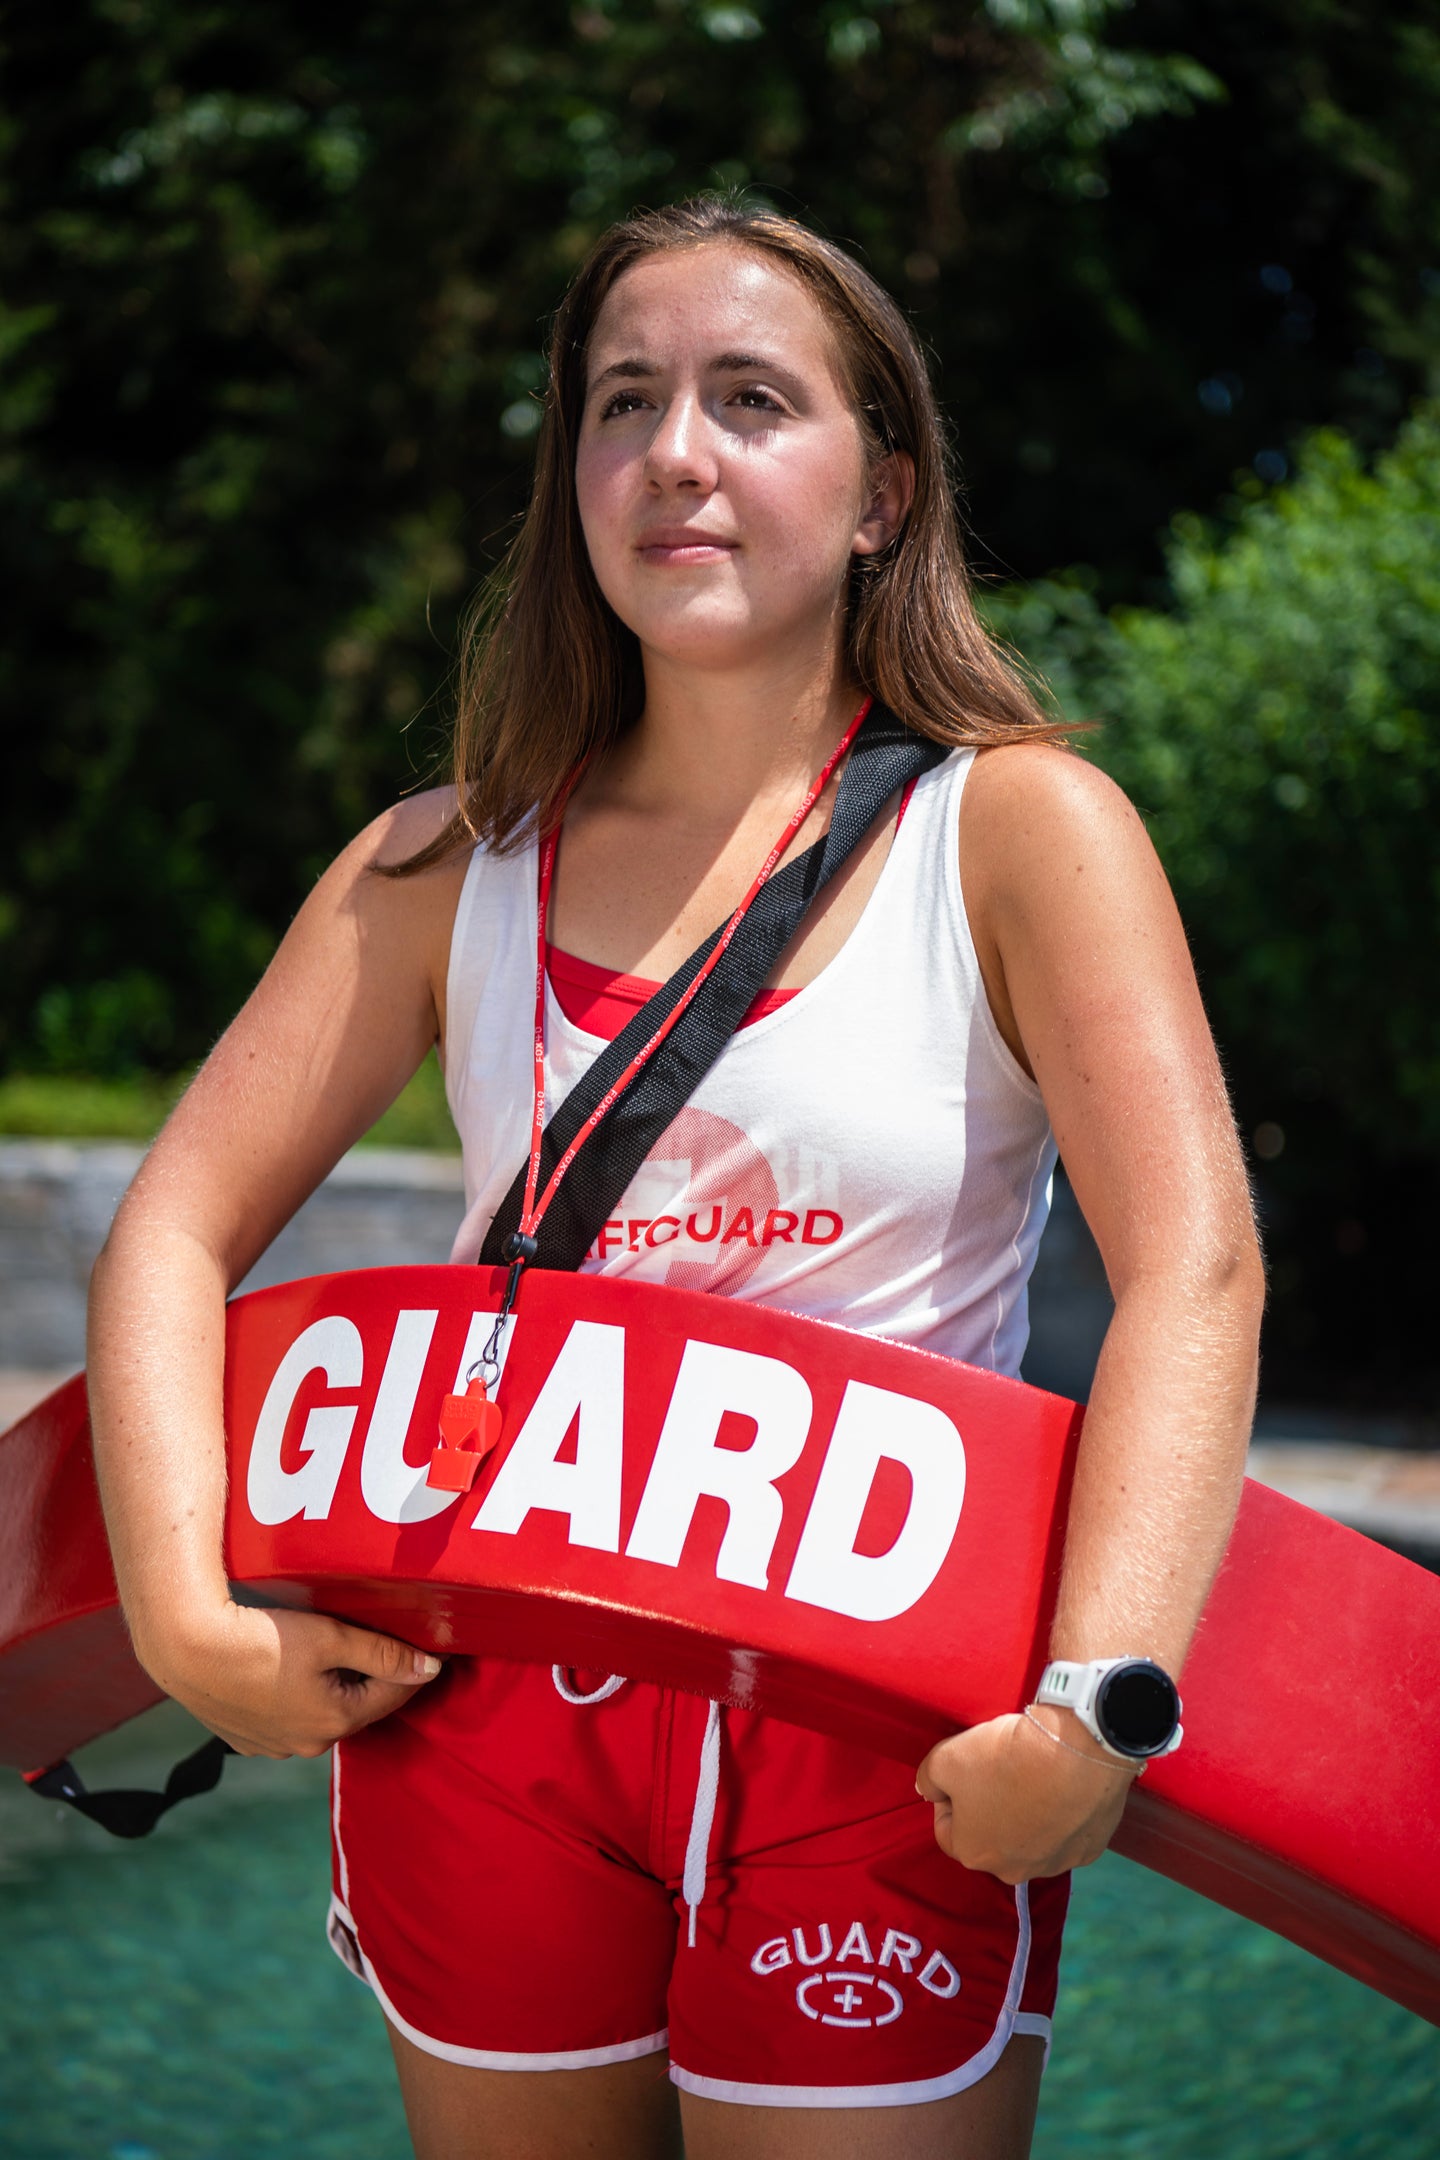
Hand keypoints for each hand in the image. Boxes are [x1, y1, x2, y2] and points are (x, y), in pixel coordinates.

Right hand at [134, 1598, 444, 1758]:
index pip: (394, 1694)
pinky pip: (288, 1719)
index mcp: (335, 1721)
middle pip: (358, 1706)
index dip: (414, 1669)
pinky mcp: (246, 1739)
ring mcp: (273, 1746)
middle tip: (386, 1644)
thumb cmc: (262, 1638)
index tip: (434, 1649)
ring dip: (335, 1689)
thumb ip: (383, 1652)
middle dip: (374, 1679)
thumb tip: (431, 1669)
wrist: (187, 1649)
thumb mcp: (330, 1637)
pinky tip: (292, 1671)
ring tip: (337, 1655)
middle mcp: (308, 1744)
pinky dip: (299, 1698)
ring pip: (322, 1714)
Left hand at [915, 1708, 1137, 1883]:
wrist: (1077, 1750)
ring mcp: (1055, 1864)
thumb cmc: (1005, 1757)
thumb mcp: (944, 1757)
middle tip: (999, 1771)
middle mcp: (1013, 1870)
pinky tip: (1061, 1786)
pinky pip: (1066, 1834)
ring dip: (1026, 1814)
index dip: (950, 1797)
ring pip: (1030, 1840)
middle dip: (988, 1808)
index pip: (948, 1830)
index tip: (964, 1771)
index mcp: (974, 1853)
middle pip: (990, 1838)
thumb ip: (928, 1779)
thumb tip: (930, 1791)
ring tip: (1033, 1775)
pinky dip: (1061, 1815)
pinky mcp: (1088, 1851)